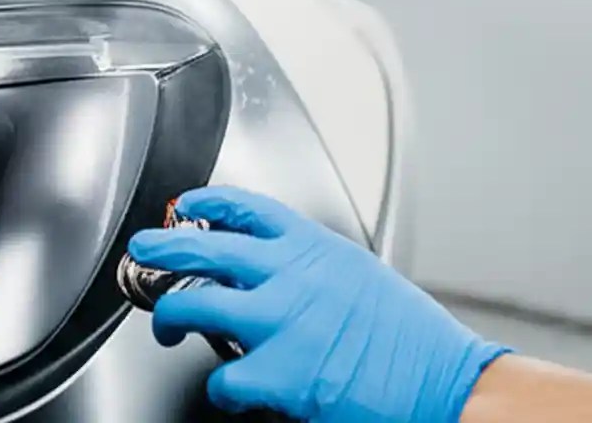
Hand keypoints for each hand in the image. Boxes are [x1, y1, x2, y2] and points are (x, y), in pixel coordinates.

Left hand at [126, 187, 508, 422]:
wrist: (448, 384)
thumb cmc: (414, 341)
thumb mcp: (362, 277)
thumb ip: (314, 269)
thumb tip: (278, 274)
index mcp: (316, 249)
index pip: (248, 208)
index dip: (208, 203)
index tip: (187, 204)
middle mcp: (292, 276)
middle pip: (205, 246)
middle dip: (162, 245)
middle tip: (143, 249)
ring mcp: (280, 323)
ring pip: (193, 304)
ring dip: (169, 315)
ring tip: (166, 325)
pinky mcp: (278, 374)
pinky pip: (221, 376)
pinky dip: (220, 386)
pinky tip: (230, 388)